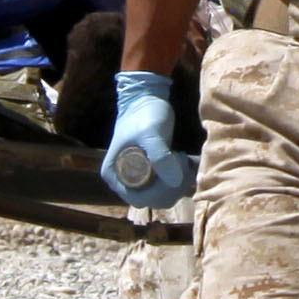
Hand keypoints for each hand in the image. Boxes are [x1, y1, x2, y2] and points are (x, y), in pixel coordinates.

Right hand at [103, 71, 195, 210]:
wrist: (146, 98)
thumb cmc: (144, 113)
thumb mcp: (152, 133)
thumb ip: (160, 156)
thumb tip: (174, 182)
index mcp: (114, 175)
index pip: (140, 198)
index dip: (161, 190)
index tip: (173, 165)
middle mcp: (122, 182)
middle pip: (152, 201)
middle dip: (172, 185)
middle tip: (181, 159)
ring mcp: (136, 180)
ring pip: (162, 197)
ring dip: (178, 183)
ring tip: (182, 157)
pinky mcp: (150, 175)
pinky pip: (167, 188)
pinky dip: (180, 179)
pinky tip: (185, 161)